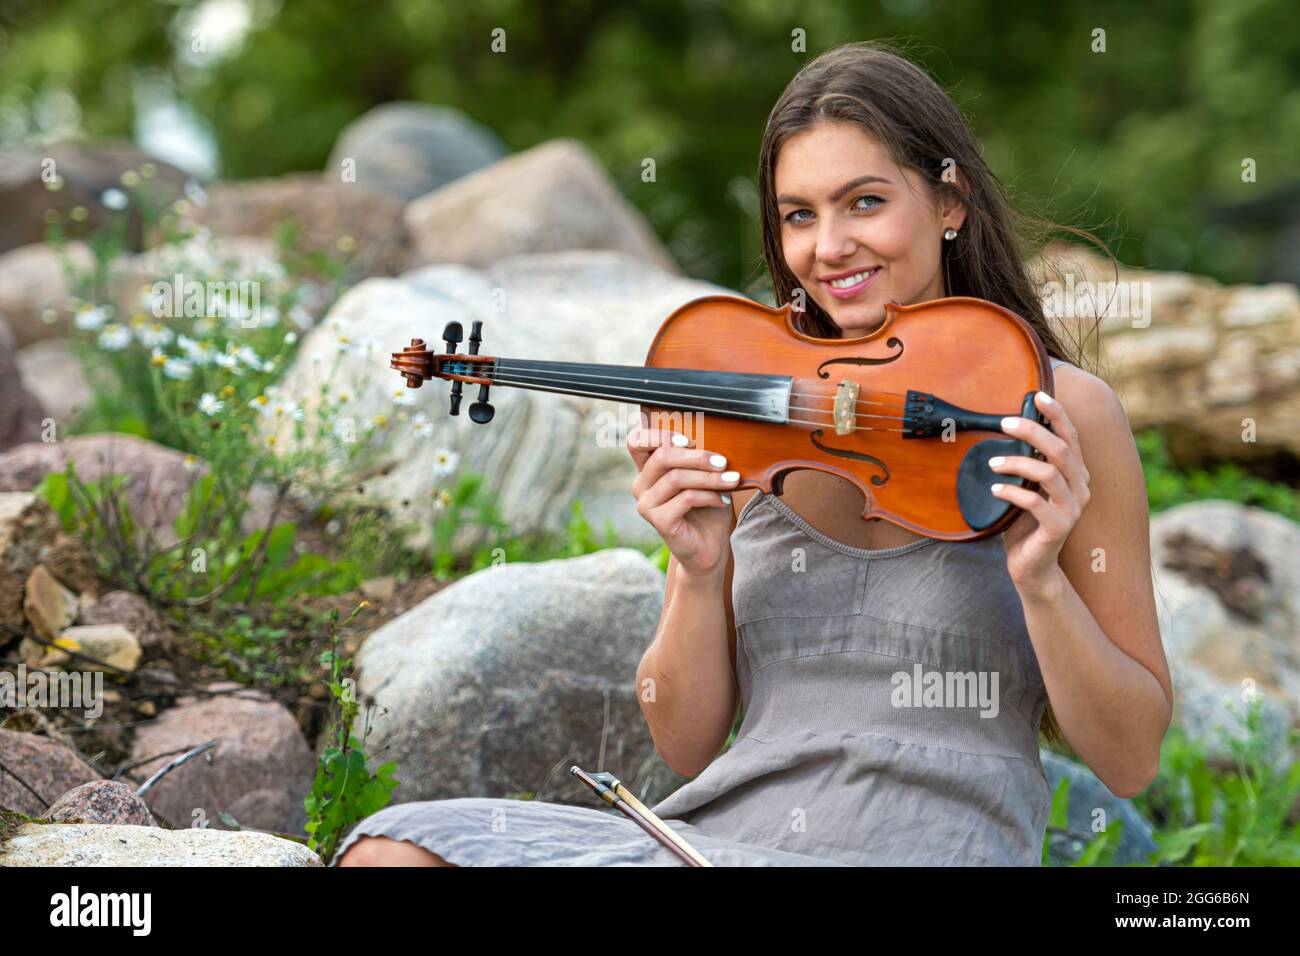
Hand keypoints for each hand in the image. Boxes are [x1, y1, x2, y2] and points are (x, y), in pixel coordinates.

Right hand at [627, 413, 739, 578]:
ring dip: (709, 477)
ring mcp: (646, 504)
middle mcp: (641, 485)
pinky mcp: (659, 521)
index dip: (659, 434)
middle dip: (697, 456)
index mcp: (648, 470)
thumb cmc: (707, 507)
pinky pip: (686, 498)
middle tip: (723, 461)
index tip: (690, 439)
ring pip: (676, 478)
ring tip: (731, 480)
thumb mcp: (703, 476)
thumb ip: (697, 458)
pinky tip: (722, 500)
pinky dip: (709, 496)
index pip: (636, 441)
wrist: (709, 546)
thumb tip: (713, 436)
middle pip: (662, 456)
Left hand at [989, 390, 1090, 597]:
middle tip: (1004, 422)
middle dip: (1033, 431)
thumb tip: (1009, 428)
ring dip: (1018, 462)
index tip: (1037, 395)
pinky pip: (1035, 503)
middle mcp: (1080, 488)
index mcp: (1076, 474)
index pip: (1071, 437)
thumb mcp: (1027, 487)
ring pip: (1049, 474)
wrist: (1032, 567)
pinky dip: (1012, 492)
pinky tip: (995, 489)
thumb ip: (1027, 462)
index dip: (1057, 414)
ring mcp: (1072, 510)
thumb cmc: (1027, 523)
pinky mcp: (1058, 528)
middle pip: (1061, 450)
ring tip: (993, 462)